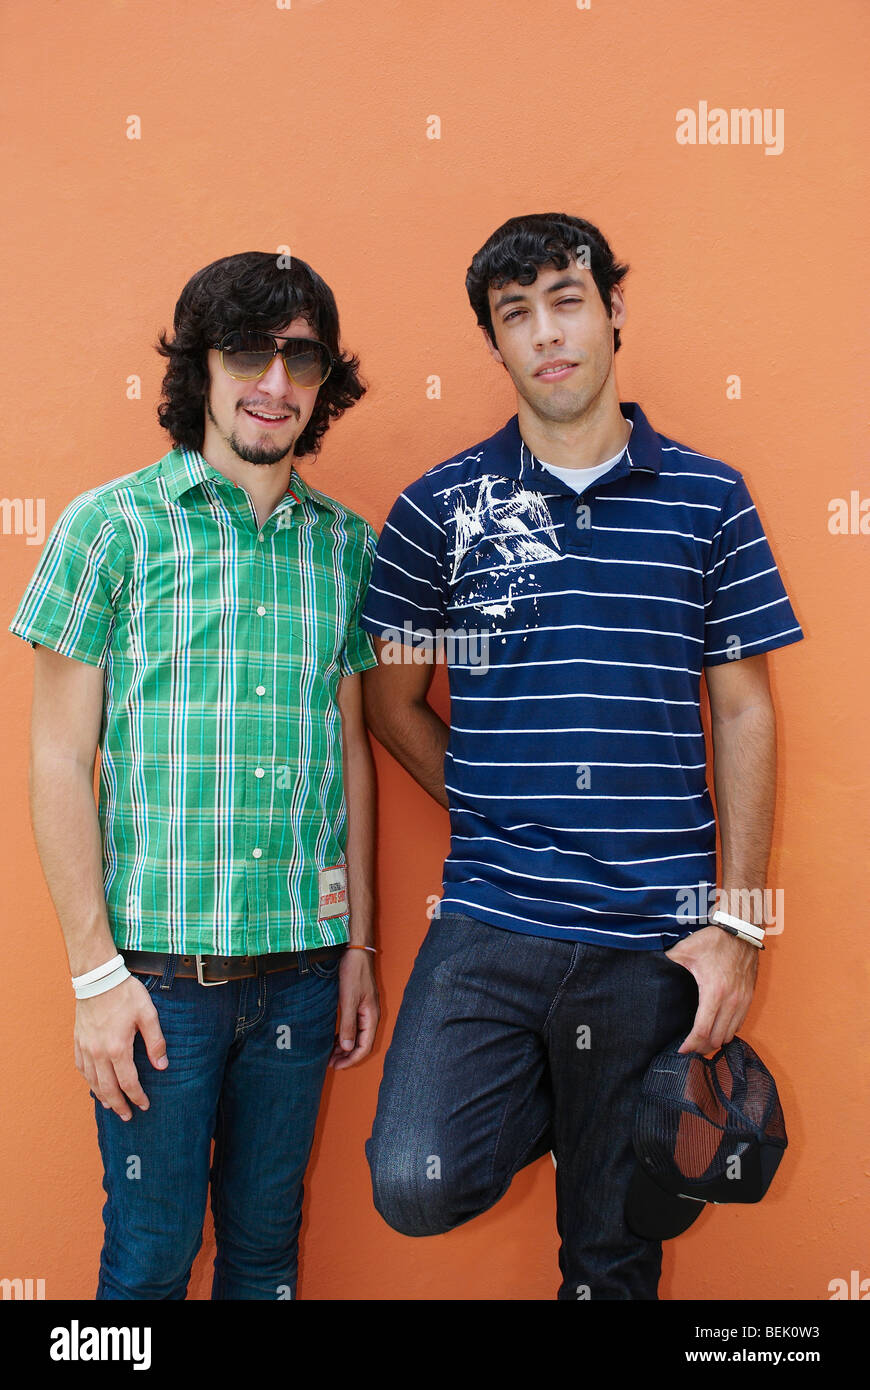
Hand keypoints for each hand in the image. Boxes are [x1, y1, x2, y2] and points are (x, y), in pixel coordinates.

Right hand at [74, 975, 167, 1119]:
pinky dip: (88, 1081)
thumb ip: (156, 1042)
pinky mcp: (78, 1041)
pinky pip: (80, 1068)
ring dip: (102, 1097)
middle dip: (119, 1105)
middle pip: (108, 1088)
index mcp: (118, 1048)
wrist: (98, 977)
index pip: (128, 1082)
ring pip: (92, 1081)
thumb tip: (162, 1066)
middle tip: (128, 1116)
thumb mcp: (148, 1014)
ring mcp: (86, 1048)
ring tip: (112, 1106)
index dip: (137, 1097)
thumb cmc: (125, 994)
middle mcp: (99, 1053)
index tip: (144, 1105)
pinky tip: (94, 1085)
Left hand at [328, 948, 379, 1070]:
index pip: (364, 1047)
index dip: (351, 1059)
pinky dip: (345, 1035)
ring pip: (357, 1036)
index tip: (337, 1066)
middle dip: (347, 1056)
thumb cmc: (354, 973)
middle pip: (361, 1043)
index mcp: (371, 1016)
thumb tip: (347, 1048)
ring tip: (331, 1054)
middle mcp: (371, 1016)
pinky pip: (354, 1026)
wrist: (356, 952)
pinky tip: (335, 1038)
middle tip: (330, 1063)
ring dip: (345, 1047)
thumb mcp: (348, 1000)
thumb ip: (348, 1025)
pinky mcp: (359, 1005)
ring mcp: (366, 1010)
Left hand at [665, 926, 758, 1054]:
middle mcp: (731, 1001)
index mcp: (714, 992)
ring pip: (729, 1035)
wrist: (740, 930)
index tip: (681, 1049)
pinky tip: (716, 1029)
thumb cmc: (714, 940)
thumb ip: (667, 961)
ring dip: (715, 1041)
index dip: (690, 1044)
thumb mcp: (685, 949)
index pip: (702, 1031)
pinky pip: (739, 1024)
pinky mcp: (749, 998)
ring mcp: (742, 1001)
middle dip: (701, 1047)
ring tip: (700, 1041)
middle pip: (716, 1039)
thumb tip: (650, 968)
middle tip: (688, 1047)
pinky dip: (727, 1031)